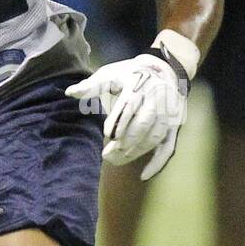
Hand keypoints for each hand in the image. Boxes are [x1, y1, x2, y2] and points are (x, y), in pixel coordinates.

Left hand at [67, 47, 189, 180]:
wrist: (162, 70)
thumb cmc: (130, 75)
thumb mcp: (111, 74)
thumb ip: (92, 85)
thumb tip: (70, 92)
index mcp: (141, 83)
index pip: (131, 103)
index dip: (120, 119)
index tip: (107, 134)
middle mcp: (158, 97)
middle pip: (144, 121)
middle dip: (127, 139)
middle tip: (107, 154)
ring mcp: (168, 113)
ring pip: (155, 135)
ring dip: (137, 151)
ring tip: (117, 160)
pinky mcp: (174, 126)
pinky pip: (168, 147)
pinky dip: (158, 162)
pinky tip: (143, 175)